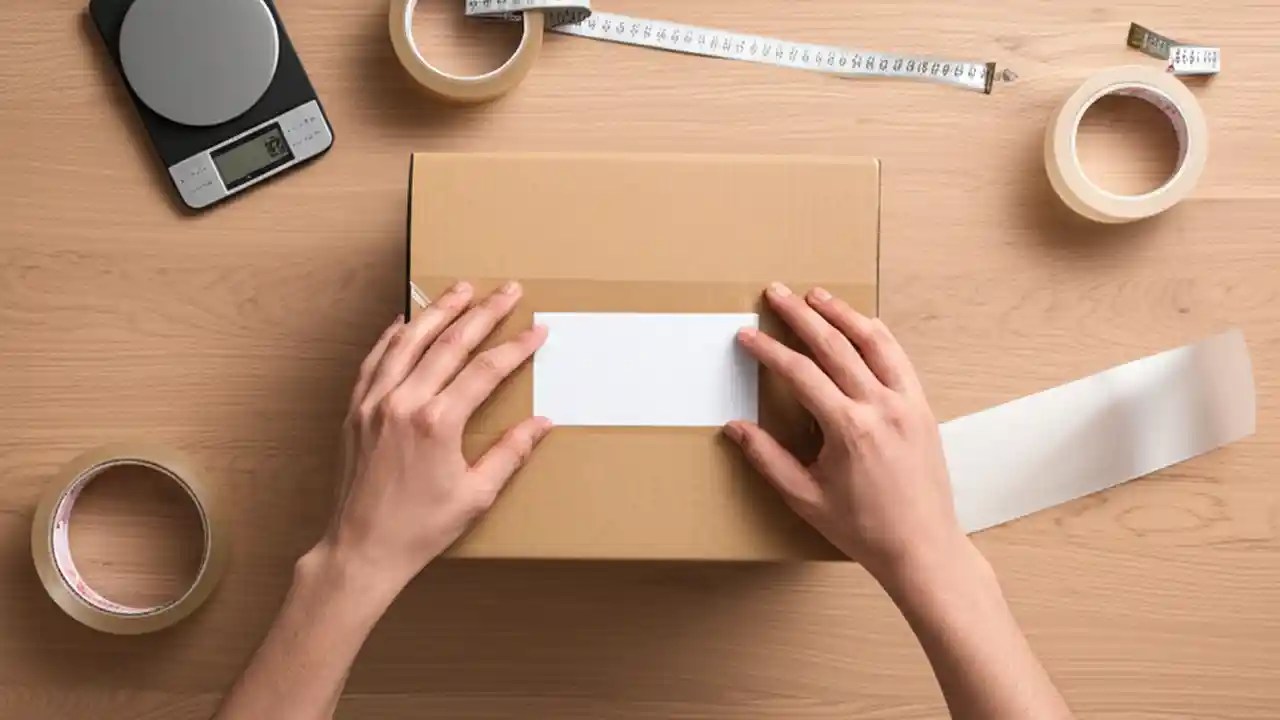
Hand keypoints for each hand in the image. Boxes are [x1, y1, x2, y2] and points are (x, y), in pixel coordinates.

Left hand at [316, 280, 550, 591]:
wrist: (362, 548)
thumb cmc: (420, 529)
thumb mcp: (476, 494)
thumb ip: (510, 452)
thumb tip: (541, 422)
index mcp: (438, 422)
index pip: (486, 370)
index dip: (516, 347)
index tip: (537, 330)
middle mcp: (404, 402)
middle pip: (450, 343)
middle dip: (483, 312)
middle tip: (507, 290)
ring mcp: (375, 402)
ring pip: (409, 340)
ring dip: (438, 311)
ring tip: (461, 288)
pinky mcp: (356, 410)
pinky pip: (375, 359)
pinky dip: (393, 336)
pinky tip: (405, 321)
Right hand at [724, 283, 963, 579]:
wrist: (922, 547)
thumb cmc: (864, 529)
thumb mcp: (805, 498)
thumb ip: (768, 459)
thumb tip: (736, 427)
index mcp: (850, 429)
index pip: (801, 373)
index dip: (769, 351)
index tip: (748, 337)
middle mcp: (881, 407)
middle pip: (835, 345)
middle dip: (800, 316)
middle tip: (775, 293)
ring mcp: (907, 403)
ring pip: (873, 341)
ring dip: (842, 314)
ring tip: (816, 295)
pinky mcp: (922, 408)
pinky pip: (898, 358)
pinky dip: (876, 335)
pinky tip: (861, 324)